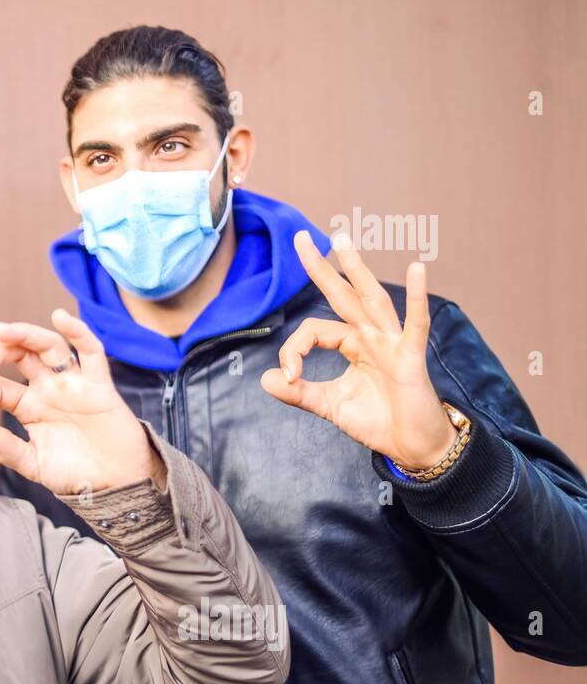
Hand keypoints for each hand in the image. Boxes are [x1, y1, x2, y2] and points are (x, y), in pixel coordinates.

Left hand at [0, 308, 164, 494]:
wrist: (115, 483)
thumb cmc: (75, 472)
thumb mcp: (34, 465)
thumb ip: (7, 450)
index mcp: (27, 406)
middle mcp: (47, 389)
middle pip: (18, 355)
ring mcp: (72, 383)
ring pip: (48, 346)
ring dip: (23, 333)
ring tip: (0, 330)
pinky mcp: (99, 385)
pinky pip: (91, 351)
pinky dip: (78, 331)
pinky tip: (60, 318)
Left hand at [260, 231, 457, 469]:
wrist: (412, 447)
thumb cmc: (378, 421)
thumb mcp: (330, 406)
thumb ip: (299, 393)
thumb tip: (265, 379)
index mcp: (352, 345)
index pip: (313, 331)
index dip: (293, 350)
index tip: (289, 378)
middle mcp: (371, 337)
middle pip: (342, 295)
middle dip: (320, 267)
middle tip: (301, 237)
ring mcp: (392, 343)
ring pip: (371, 300)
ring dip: (356, 269)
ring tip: (342, 240)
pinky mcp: (411, 357)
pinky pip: (415, 323)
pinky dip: (417, 297)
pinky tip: (417, 269)